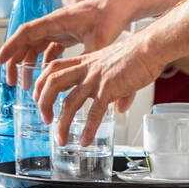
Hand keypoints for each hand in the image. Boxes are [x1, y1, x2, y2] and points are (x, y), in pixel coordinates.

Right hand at [0, 0, 133, 85]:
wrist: (119, 5)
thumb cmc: (108, 16)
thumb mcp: (98, 41)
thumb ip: (88, 62)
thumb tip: (85, 83)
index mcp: (55, 21)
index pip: (25, 33)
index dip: (10, 47)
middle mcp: (53, 24)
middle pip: (26, 42)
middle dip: (16, 61)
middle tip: (12, 81)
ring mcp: (59, 28)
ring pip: (36, 46)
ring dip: (29, 63)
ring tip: (27, 84)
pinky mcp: (67, 33)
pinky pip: (49, 48)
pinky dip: (44, 61)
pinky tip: (46, 75)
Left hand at [34, 35, 162, 146]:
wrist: (150, 47)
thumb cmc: (137, 55)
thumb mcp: (117, 69)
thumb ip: (116, 90)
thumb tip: (118, 108)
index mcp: (85, 61)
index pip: (53, 68)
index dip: (41, 83)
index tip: (38, 97)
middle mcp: (86, 69)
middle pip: (52, 82)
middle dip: (43, 102)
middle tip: (45, 119)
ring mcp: (96, 78)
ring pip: (69, 102)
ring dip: (62, 124)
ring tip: (61, 140)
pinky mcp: (109, 87)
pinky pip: (94, 111)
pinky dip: (88, 128)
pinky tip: (85, 140)